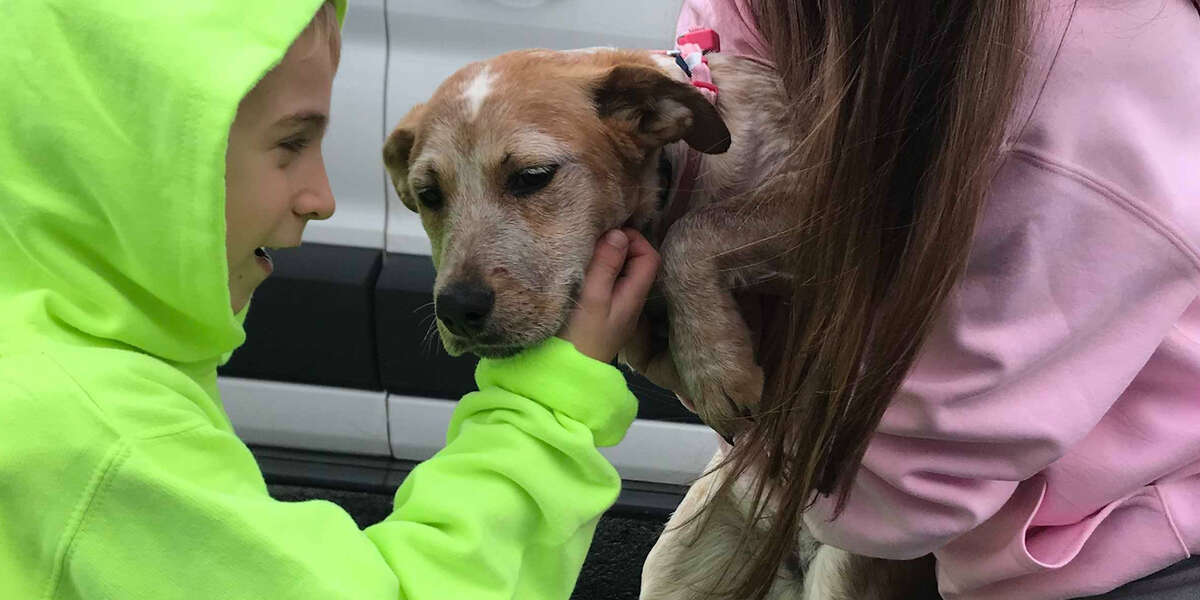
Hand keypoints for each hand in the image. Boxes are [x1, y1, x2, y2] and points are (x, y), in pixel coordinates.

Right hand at [559, 228, 659, 363]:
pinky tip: (580, 272)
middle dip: (618, 246)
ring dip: (606, 259)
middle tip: (593, 239)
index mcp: (634, 297)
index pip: (650, 257)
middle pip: (636, 264)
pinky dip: (597, 272)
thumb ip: (607, 264)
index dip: (634, 239)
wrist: (562, 376)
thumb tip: (619, 233)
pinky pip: (607, 284)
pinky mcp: (600, 314)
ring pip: (620, 273)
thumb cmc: (578, 337)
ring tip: (585, 252)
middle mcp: (629, 302)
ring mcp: (615, 309)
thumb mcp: (592, 297)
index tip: (608, 233)